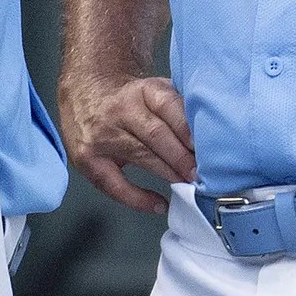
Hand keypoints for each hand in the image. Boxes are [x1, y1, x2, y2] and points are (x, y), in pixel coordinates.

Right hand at [58, 73, 193, 213]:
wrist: (84, 93)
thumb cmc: (129, 99)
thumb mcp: (154, 92)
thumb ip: (179, 108)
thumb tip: (211, 137)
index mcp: (142, 90)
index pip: (168, 107)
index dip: (187, 130)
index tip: (207, 149)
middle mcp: (120, 110)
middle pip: (156, 134)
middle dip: (182, 157)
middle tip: (202, 175)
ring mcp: (102, 135)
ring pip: (141, 156)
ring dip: (168, 173)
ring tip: (187, 186)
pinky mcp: (88, 158)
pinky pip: (115, 185)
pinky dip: (139, 198)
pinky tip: (158, 204)